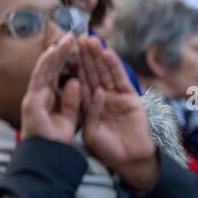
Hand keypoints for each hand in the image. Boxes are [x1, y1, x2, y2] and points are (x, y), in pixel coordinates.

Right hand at [19, 34, 83, 144]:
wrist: (48, 153)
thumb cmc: (59, 137)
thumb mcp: (73, 115)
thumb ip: (74, 98)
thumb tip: (75, 81)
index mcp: (54, 97)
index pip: (63, 74)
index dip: (71, 60)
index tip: (81, 47)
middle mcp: (43, 94)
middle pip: (55, 69)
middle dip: (64, 52)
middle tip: (74, 35)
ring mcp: (36, 95)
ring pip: (46, 69)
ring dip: (56, 53)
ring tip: (66, 38)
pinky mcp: (32, 99)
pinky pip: (41, 78)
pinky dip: (46, 64)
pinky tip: (54, 51)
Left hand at [76, 37, 157, 191]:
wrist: (130, 160)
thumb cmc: (107, 150)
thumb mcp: (91, 132)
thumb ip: (91, 112)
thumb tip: (95, 93)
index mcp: (89, 106)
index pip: (79, 82)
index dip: (73, 67)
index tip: (67, 52)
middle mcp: (102, 99)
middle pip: (92, 73)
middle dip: (86, 56)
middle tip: (79, 37)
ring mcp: (117, 97)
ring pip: (105, 73)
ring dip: (98, 56)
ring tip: (92, 40)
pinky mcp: (130, 99)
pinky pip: (121, 80)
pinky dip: (115, 67)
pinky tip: (108, 54)